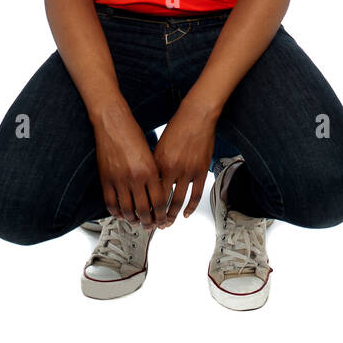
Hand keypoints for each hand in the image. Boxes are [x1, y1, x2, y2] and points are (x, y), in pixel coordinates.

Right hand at [93, 109, 170, 228]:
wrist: (113, 122)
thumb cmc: (132, 134)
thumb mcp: (150, 155)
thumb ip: (153, 175)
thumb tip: (156, 195)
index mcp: (149, 170)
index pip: (158, 202)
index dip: (161, 216)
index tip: (162, 221)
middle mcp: (135, 177)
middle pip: (143, 210)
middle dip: (149, 222)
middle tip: (150, 227)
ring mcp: (119, 179)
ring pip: (127, 210)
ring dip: (133, 220)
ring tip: (137, 222)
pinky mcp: (105, 179)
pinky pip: (110, 203)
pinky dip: (116, 213)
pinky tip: (121, 214)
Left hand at [152, 103, 216, 222]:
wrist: (196, 117)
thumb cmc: (177, 128)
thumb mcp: (159, 146)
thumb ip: (155, 164)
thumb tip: (150, 182)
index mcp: (158, 162)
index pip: (149, 190)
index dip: (145, 205)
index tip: (141, 213)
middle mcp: (172, 169)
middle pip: (162, 199)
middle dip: (156, 215)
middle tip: (153, 225)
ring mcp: (187, 171)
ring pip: (178, 200)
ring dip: (172, 215)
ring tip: (168, 223)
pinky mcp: (201, 171)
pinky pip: (195, 194)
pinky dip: (190, 207)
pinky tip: (186, 213)